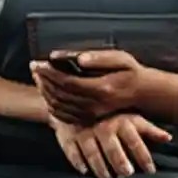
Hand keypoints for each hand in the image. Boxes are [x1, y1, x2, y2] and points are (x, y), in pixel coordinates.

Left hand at [32, 50, 151, 124]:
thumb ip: (99, 58)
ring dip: (45, 91)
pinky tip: (47, 94)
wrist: (143, 93)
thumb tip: (78, 58)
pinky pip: (64, 116)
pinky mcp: (89, 118)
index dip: (48, 72)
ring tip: (39, 77)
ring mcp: (91, 114)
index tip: (37, 62)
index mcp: (100, 88)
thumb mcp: (120, 58)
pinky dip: (51, 105)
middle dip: (43, 79)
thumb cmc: (131, 72)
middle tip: (34, 66)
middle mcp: (94, 105)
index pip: (66, 81)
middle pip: (59, 94)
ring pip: (59, 106)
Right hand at [50, 112, 171, 177]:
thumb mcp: (132, 117)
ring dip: (100, 167)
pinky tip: (85, 170)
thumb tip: (169, 138)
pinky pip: (73, 151)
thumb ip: (149, 129)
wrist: (79, 99)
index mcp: (121, 121)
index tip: (151, 170)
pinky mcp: (69, 135)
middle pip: (113, 148)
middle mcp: (103, 126)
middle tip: (127, 173)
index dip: (144, 157)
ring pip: (92, 152)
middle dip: (120, 161)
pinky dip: (78, 162)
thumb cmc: (112, 113)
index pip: (135, 141)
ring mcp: (85, 131)